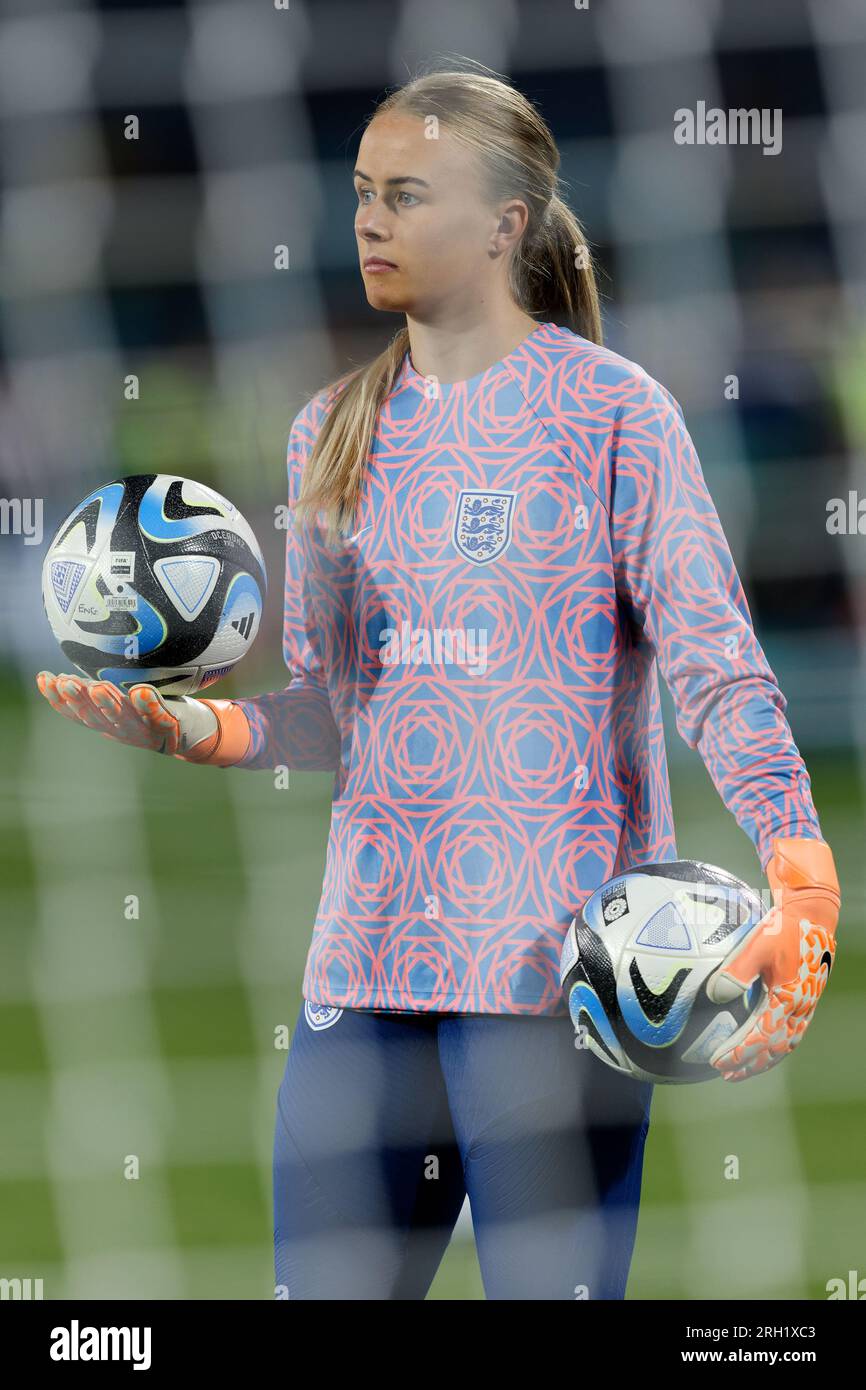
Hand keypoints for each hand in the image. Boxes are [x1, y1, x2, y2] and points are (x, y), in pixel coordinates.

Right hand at [36, 671, 219, 758]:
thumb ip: (98, 688)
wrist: (193, 733)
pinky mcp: (168, 727)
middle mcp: (121, 729)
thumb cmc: (152, 710)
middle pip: (95, 717)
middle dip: (79, 700)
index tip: (44, 679)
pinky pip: (158, 715)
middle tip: (65, 681)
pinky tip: (141, 690)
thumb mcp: (122, 698)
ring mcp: (144, 730)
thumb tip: (69, 665)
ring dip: (109, 704)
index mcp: (107, 722)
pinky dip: (149, 704)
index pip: (77, 712)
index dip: (58, 698)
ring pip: (123, 719)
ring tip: (97, 687)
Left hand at [707, 837, 839, 1081]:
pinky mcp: (805, 996)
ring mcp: (806, 1003)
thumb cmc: (785, 927)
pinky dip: (776, 1045)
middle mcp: (801, 1007)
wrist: (813, 913)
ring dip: (764, 1058)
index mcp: (789, 998)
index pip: (761, 1036)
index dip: (739, 1052)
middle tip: (727, 1074)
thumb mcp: (758, 945)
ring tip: (742, 1068)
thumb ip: (738, 971)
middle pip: (776, 1047)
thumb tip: (715, 995)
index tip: (717, 1061)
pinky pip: (792, 1031)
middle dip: (751, 1063)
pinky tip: (763, 1044)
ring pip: (786, 1042)